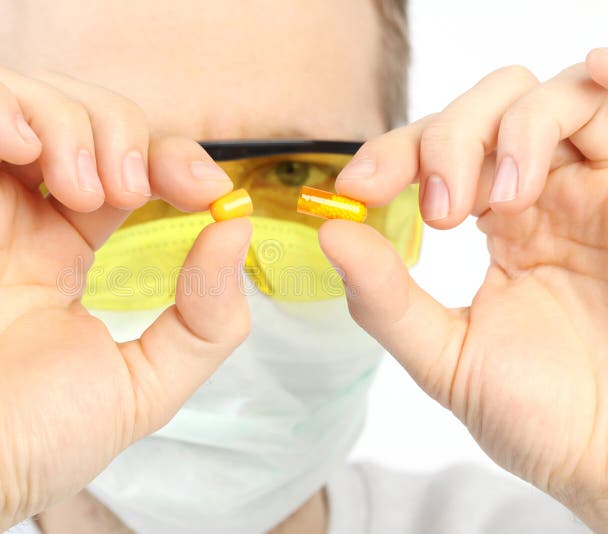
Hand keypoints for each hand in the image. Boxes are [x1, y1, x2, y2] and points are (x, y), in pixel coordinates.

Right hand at [0, 63, 250, 531]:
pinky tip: (28, 154)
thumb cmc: (26, 444)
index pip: (124, 161)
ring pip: (17, 96)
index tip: (205, 188)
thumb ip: (206, 315)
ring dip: (69, 119)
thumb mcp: (147, 384)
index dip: (171, 153)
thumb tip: (234, 227)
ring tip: (83, 187)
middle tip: (131, 188)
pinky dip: (1, 107)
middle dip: (122, 128)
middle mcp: (16, 220)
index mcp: (66, 252)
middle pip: (75, 114)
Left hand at [319, 48, 607, 529]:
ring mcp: (598, 189)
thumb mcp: (446, 358)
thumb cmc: (543, 417)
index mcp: (498, 226)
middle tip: (442, 210)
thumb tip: (329, 230)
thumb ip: (386, 299)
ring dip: (512, 131)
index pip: (434, 152)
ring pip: (552, 96)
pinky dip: (598, 86)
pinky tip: (574, 106)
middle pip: (489, 106)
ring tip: (504, 203)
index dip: (390, 153)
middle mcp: (547, 196)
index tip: (356, 189)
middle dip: (449, 140)